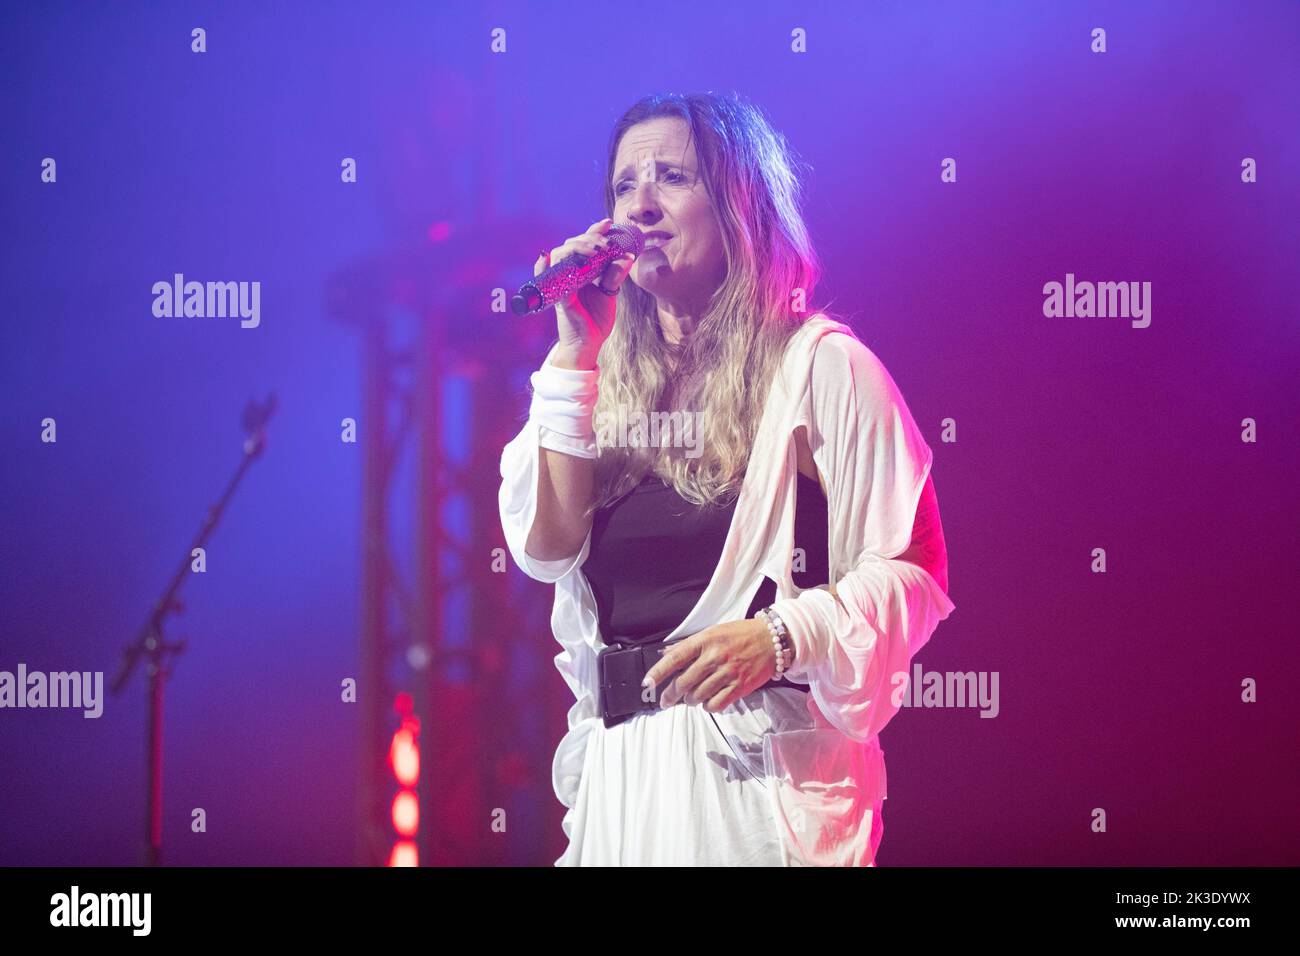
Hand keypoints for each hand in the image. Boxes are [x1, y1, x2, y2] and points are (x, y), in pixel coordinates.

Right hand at [539, 217, 636, 369]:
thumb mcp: (610, 294)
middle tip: (605, 242)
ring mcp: (561, 283)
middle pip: (572, 244)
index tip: (608, 223)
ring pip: (560, 254)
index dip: (594, 232)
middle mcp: (570, 273)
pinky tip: (546, 257)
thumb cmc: (596, 320)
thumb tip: (627, 256)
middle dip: (588, 238)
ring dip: (576, 247)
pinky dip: (543, 266)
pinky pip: (545, 277)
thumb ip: (615, 275)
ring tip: (595, 250)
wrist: (588, 344)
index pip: (586, 245)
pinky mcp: (557, 295)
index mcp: (583, 270)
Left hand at [642, 617, 786, 713]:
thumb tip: (666, 653)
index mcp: (705, 640)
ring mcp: (728, 673)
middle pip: (683, 682)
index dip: (658, 672)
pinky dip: (708, 706)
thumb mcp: (713, 632)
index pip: (675, 658)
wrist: (772, 640)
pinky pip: (715, 705)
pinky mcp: (740, 687)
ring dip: (691, 700)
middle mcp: (715, 657)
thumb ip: (690, 645)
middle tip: (665, 701)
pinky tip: (709, 700)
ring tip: (692, 697)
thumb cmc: (740, 635)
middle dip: (670, 695)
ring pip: (698, 696)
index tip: (647, 683)